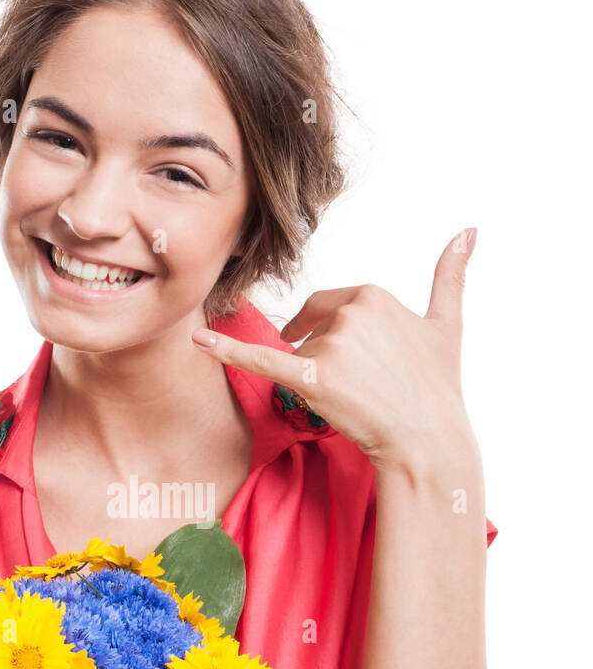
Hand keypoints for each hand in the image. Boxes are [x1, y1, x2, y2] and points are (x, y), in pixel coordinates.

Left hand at [193, 228, 480, 471]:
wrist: (429, 438)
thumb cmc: (437, 386)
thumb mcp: (446, 325)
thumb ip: (451, 275)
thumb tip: (469, 229)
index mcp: (372, 293)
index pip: (331, 305)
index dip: (328, 329)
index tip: (338, 354)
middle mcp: (350, 313)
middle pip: (313, 330)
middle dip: (324, 355)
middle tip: (353, 387)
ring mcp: (331, 345)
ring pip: (300, 356)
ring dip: (316, 378)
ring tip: (354, 401)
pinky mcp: (312, 378)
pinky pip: (261, 359)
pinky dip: (226, 349)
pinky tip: (198, 340)